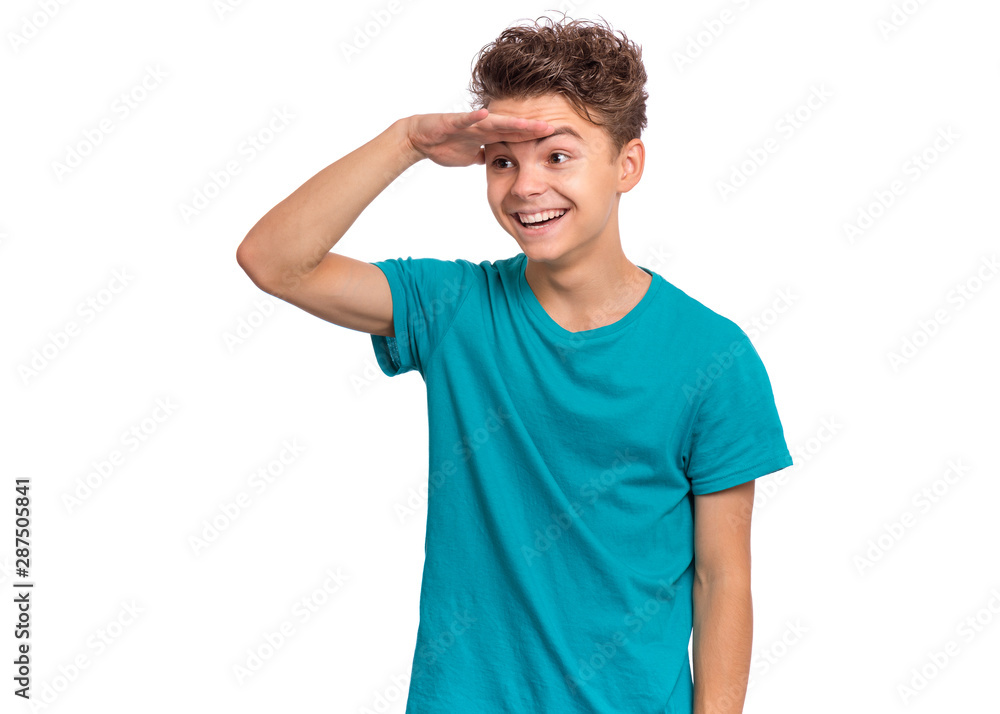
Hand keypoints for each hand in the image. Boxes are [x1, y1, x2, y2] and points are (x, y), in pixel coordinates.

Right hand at [404, 109, 553, 167]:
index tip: (553, 138)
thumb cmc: (444, 145)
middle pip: (511, 126)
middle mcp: (482, 126)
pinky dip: (474, 117)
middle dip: (530, 127)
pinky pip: (465, 119)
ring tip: (528, 122)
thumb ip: (485, 156)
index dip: (533, 136)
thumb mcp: (470, 156)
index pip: (515, 135)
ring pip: (493, 121)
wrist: (419, 138)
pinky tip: (485, 114)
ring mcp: (468, 123)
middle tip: (552, 127)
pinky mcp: (452, 122)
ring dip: (510, 121)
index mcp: (487, 135)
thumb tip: (496, 163)